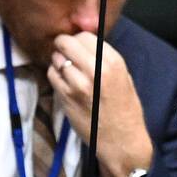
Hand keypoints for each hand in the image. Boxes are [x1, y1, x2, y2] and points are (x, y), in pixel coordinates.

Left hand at [49, 32, 153, 176]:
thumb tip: (84, 42)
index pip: (85, 36)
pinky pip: (52, 75)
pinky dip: (54, 75)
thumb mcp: (123, 77)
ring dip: (58, 61)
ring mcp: (78, 84)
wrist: (121, 140)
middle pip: (67, 43)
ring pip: (56, 59)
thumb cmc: (124, 109)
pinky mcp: (65, 97)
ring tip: (67, 70)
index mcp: (113, 62)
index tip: (78, 45)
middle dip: (64, 45)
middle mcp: (95, 70)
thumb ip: (104, 58)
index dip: (78, 39)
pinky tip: (64, 81)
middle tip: (65, 51)